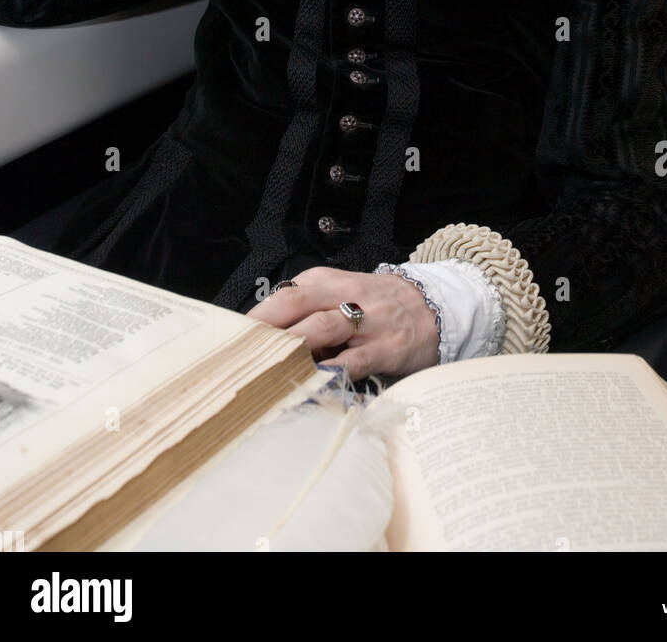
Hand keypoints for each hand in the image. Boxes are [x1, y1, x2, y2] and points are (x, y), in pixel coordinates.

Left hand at [246, 267, 439, 379]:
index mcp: (328, 281)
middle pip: (295, 303)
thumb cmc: (380, 304)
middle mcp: (344, 296)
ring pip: (320, 328)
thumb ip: (309, 307)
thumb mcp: (344, 291)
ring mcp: (365, 323)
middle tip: (236, 351)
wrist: (436, 307)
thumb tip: (267, 339)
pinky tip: (309, 386)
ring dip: (290, 347)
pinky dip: (328, 374)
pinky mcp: (383, 349)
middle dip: (263, 326)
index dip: (256, 316)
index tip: (230, 338)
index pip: (285, 294)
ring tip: (262, 367)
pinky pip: (351, 362)